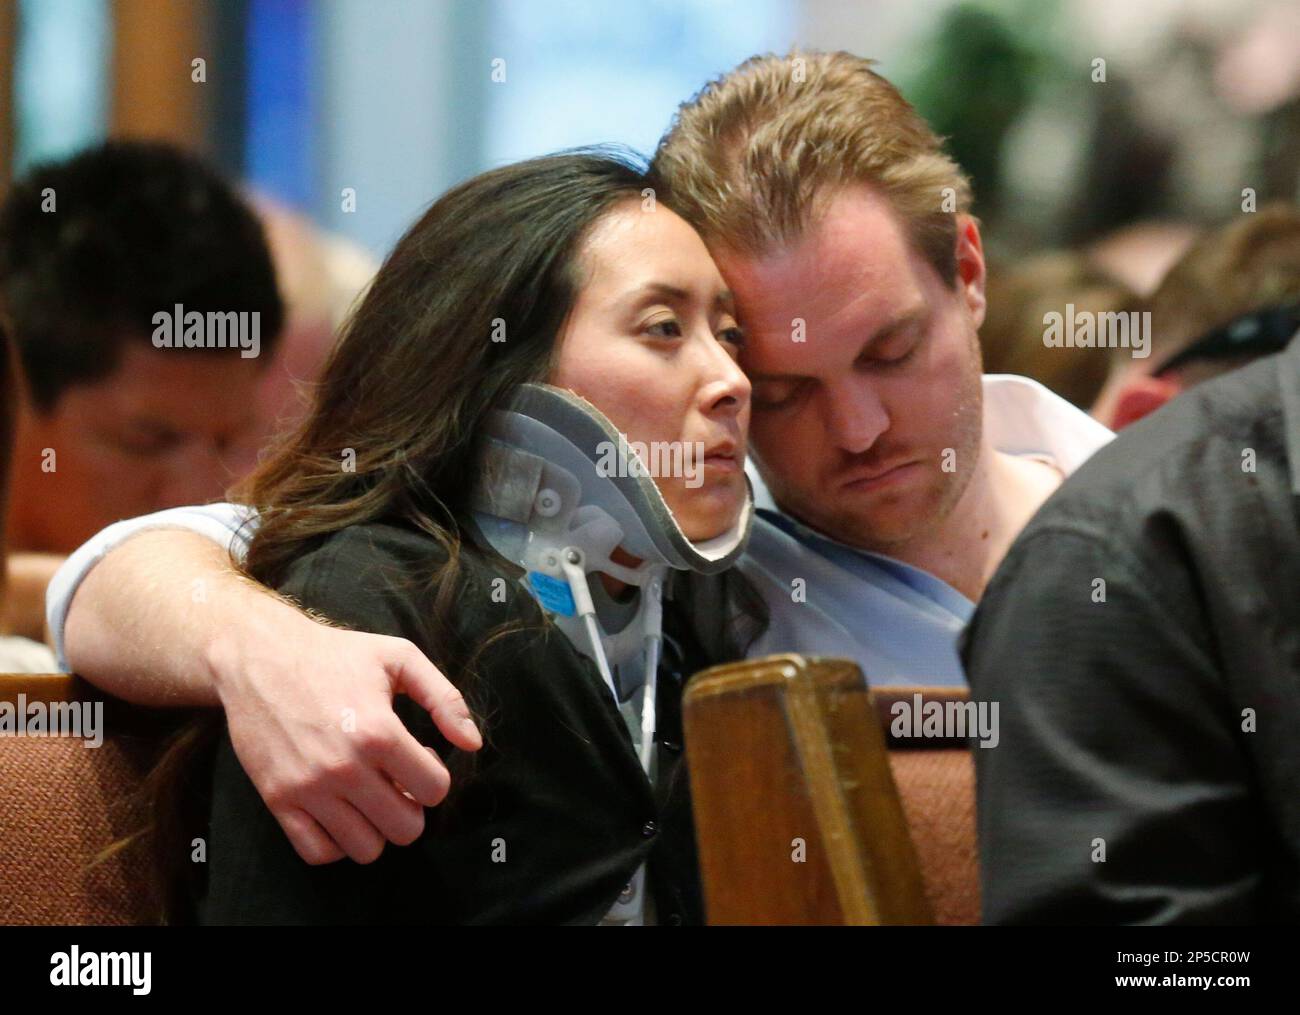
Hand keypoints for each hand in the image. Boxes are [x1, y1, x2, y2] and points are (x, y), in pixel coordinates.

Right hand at [206, 603, 481, 864]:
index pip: (434, 790)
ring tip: (369, 795)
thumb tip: (473, 743)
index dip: (435, 776)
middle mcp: (344, 767)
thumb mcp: (399, 658)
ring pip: (365, 849)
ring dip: (376, 828)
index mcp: (379, 732)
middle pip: (405, 829)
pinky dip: (336, 842)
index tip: (420, 758)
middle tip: (396, 781)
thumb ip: (444, 699)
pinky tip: (341, 811)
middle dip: (411, 807)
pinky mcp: (277, 800)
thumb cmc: (335, 655)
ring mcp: (308, 788)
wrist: (259, 657)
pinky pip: (318, 852)